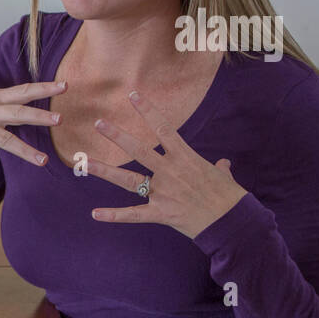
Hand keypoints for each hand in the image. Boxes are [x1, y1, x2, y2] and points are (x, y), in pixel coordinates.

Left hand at [86, 89, 246, 239]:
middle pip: (139, 150)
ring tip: (84, 162)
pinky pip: (133, 214)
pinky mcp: (161, 214)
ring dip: (105, 171)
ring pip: (128, 180)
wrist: (234, 222)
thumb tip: (223, 164)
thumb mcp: (224, 177)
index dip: (147, 111)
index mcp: (186, 158)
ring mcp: (163, 193)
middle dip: (118, 136)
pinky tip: (95, 214)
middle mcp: (171, 172)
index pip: (164, 128)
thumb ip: (219, 168)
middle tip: (98, 123)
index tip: (133, 95)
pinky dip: (114, 215)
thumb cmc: (231, 197)